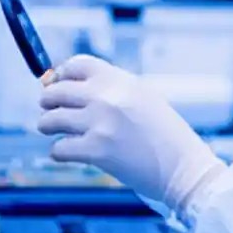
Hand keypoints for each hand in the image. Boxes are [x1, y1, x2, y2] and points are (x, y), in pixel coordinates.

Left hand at [37, 55, 225, 211]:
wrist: (185, 168)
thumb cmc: (166, 136)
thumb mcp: (143, 98)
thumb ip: (111, 90)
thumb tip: (69, 85)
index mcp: (120, 80)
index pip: (77, 64)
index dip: (61, 75)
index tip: (56, 85)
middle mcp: (108, 97)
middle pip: (57, 91)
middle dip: (47, 102)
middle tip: (49, 111)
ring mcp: (100, 123)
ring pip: (51, 119)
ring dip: (47, 126)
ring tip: (51, 130)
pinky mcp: (96, 151)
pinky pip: (59, 148)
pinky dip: (58, 152)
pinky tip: (67, 153)